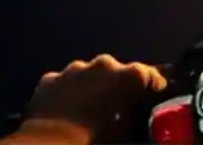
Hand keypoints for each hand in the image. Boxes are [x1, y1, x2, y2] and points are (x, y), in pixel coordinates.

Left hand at [4, 55, 166, 144]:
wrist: (52, 144)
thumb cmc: (97, 139)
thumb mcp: (129, 133)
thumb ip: (140, 120)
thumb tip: (142, 122)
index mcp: (130, 76)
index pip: (151, 76)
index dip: (153, 88)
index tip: (152, 98)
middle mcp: (104, 65)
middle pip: (117, 72)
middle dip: (117, 86)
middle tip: (115, 108)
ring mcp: (74, 70)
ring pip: (88, 75)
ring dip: (90, 88)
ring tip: (88, 112)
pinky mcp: (49, 80)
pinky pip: (63, 84)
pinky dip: (65, 94)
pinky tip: (65, 112)